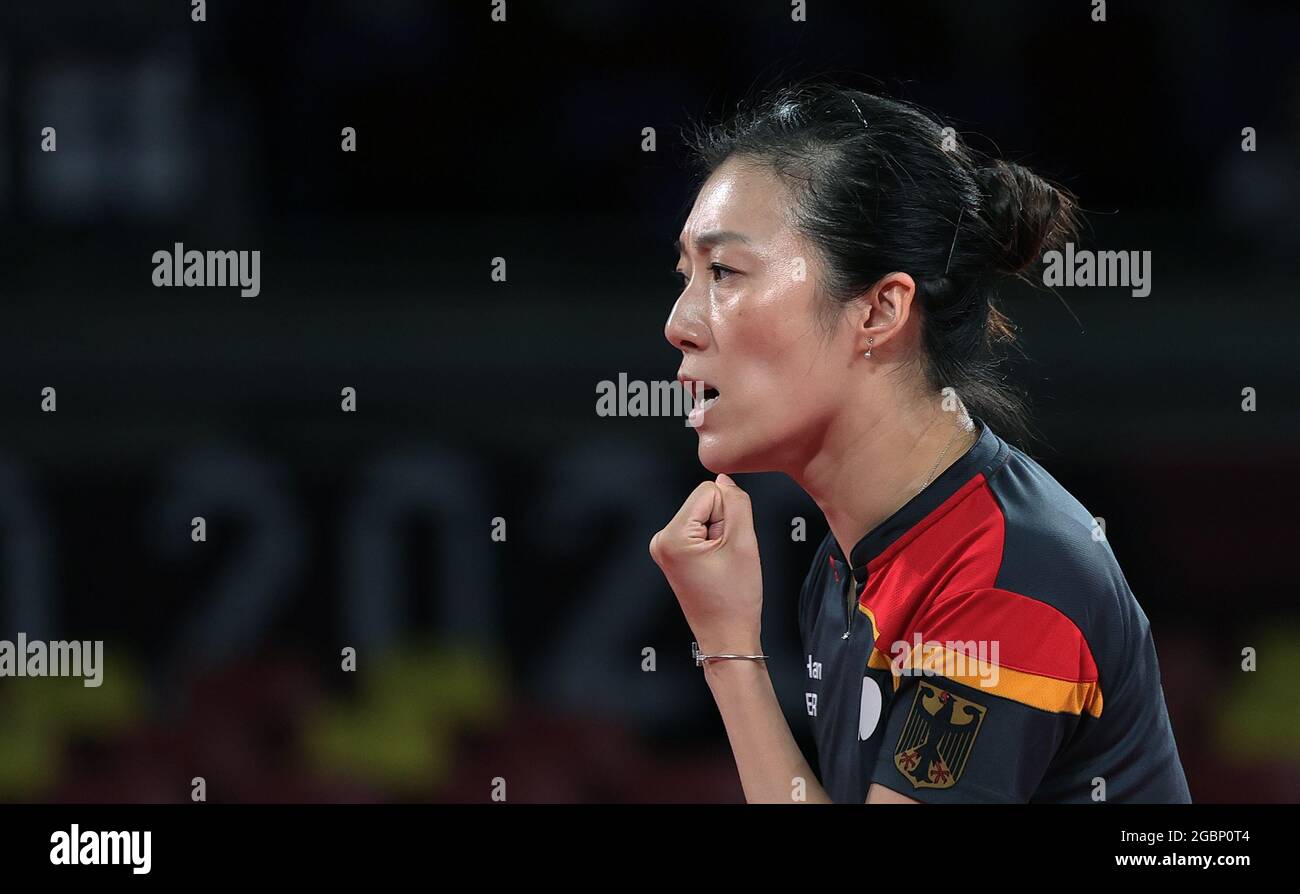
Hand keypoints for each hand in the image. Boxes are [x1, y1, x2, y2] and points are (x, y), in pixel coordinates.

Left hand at [649, 473, 762, 653]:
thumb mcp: (744, 543)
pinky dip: (715, 544)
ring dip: (721, 535)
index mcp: (672, 536)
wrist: (728, 637)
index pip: (709, 491)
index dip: (729, 513)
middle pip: (705, 502)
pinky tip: (717, 567)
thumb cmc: (733, 601)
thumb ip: (737, 502)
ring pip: (706, 516)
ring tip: (722, 565)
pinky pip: (701, 531)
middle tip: (727, 558)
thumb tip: (725, 479)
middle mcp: (661, 540)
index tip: (729, 545)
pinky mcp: (673, 555)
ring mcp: (665, 548)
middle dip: (724, 525)